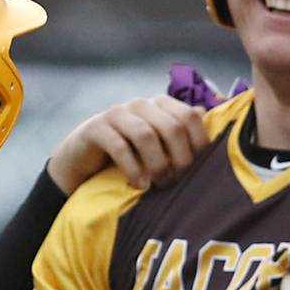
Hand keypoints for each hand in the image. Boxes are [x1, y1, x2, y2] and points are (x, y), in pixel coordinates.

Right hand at [46, 96, 207, 193]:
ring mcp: (117, 113)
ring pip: (146, 135)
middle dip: (178, 159)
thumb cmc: (130, 156)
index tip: (196, 170)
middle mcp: (141, 104)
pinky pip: (119, 146)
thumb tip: (205, 113)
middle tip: (175, 182)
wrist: (83, 163)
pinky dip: (133, 169)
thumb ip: (181, 130)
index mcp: (161, 105)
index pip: (190, 116)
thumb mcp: (159, 146)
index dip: (198, 144)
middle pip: (171, 127)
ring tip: (158, 184)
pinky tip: (138, 185)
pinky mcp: (96, 128)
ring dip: (156, 164)